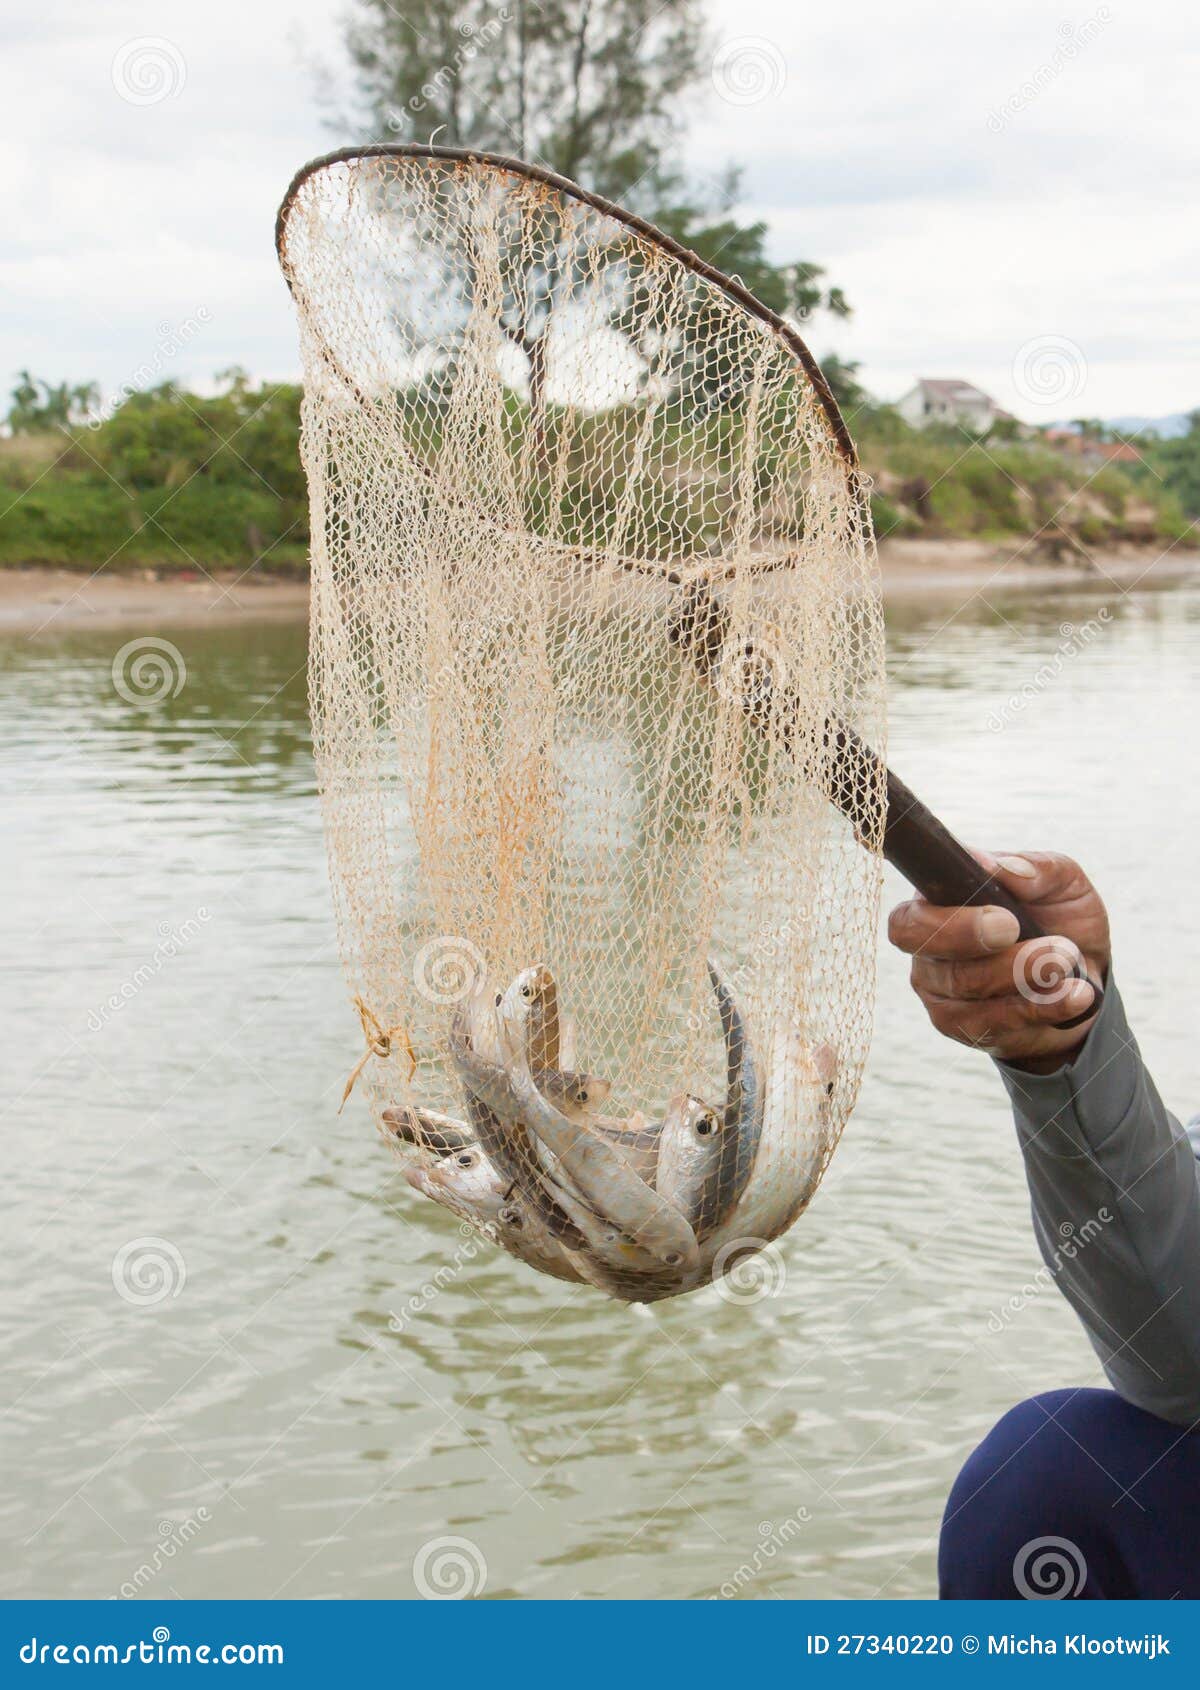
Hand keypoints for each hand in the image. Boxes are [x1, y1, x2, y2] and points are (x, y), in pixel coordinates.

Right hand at [887, 852, 1110, 1070]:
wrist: (1085, 977)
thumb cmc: (1061, 919)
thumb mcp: (1063, 883)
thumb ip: (1035, 867)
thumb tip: (996, 866)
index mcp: (936, 905)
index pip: (908, 917)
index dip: (948, 919)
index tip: (1005, 916)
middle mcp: (927, 951)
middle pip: (926, 952)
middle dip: (977, 942)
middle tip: (1031, 937)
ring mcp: (942, 994)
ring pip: (967, 986)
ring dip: (1025, 972)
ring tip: (1069, 959)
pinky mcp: (968, 1028)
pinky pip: (995, 1022)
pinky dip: (1042, 1007)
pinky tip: (1075, 994)